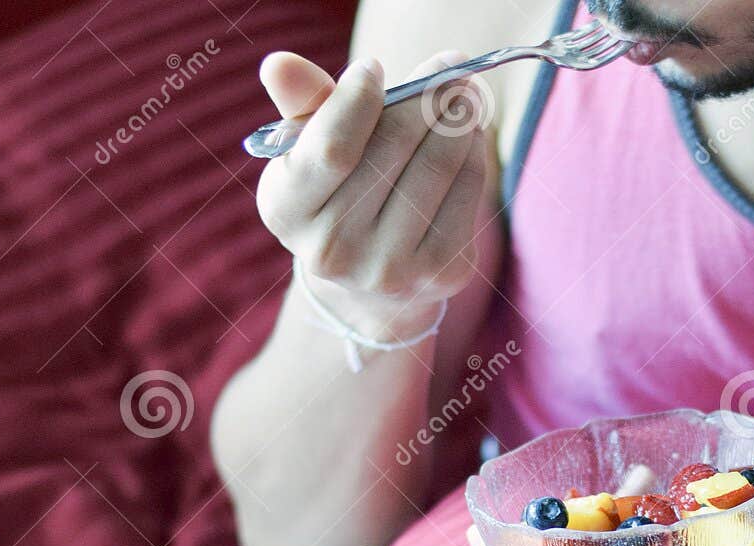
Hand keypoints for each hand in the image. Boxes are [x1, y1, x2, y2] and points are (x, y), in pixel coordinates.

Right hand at [255, 51, 489, 337]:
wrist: (368, 271)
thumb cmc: (336, 186)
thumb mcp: (308, 146)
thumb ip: (300, 103)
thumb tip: (280, 64)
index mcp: (287, 211)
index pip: (332, 148)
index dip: (359, 100)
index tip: (375, 67)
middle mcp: (333, 249)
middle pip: (394, 150)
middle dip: (426, 96)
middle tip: (449, 63)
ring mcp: (389, 268)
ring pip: (437, 168)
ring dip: (458, 118)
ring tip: (465, 90)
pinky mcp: (440, 274)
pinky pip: (467, 193)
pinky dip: (473, 153)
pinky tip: (470, 133)